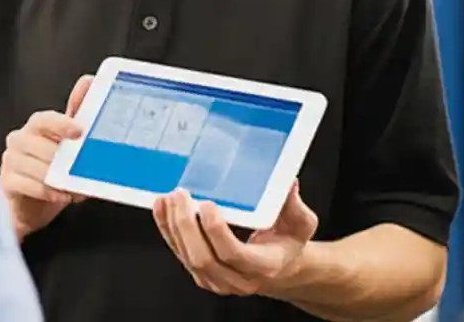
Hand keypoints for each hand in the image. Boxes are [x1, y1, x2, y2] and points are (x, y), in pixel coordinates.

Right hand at [0, 75, 92, 239]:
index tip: (80, 132)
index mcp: (35, 127)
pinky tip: (60, 195)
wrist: (33, 207)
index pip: (44, 119)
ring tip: (74, 188)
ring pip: (34, 166)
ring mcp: (9, 160)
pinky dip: (46, 191)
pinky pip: (26, 184)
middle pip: (39, 144)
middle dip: (63, 160)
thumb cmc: (51, 172)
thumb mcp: (69, 145)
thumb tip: (88, 82)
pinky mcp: (5, 182)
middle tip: (81, 170)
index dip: (61, 124)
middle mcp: (19, 140)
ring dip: (57, 179)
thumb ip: (77, 116)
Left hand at [152, 180, 318, 296]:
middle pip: (203, 258)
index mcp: (263, 266)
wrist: (279, 269)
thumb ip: (295, 206)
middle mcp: (237, 279)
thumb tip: (289, 183)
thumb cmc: (287, 243)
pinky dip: (167, 229)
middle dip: (186, 225)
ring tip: (170, 198)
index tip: (207, 204)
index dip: (216, 231)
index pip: (233, 254)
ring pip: (187, 257)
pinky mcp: (200, 274)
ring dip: (173, 226)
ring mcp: (216, 280)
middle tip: (181, 196)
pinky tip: (162, 208)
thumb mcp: (300, 224)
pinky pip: (179, 253)